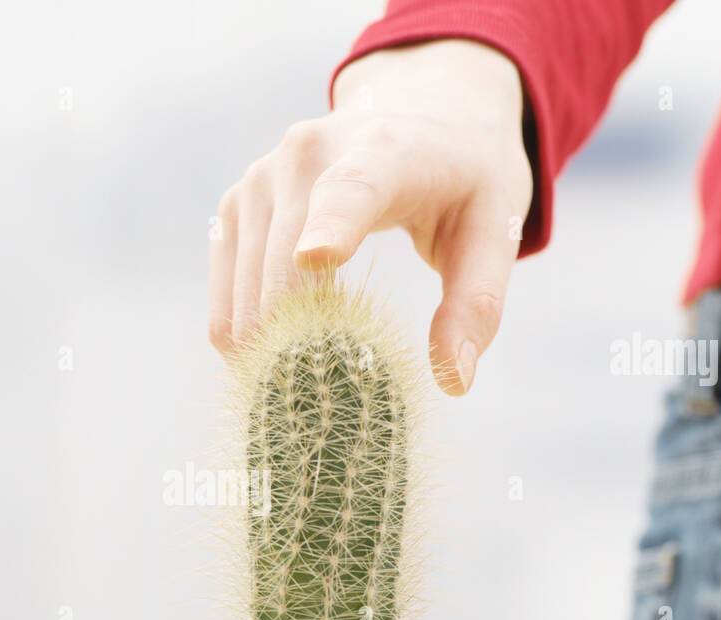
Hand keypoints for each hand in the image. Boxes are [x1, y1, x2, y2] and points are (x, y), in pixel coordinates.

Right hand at [208, 39, 533, 394]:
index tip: (315, 260)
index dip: (332, 227)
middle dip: (301, 341)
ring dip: (268, 345)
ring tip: (303, 385)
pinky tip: (271, 359)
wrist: (419, 109)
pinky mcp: (236, 204)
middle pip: (285, 264)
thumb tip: (454, 382)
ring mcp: (260, 178)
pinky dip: (243, 330)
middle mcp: (307, 153)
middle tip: (328, 408)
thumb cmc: (465, 180)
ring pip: (246, 288)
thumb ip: (476, 306)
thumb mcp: (495, 232)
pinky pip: (225, 288)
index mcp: (385, 152)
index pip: (352, 189)